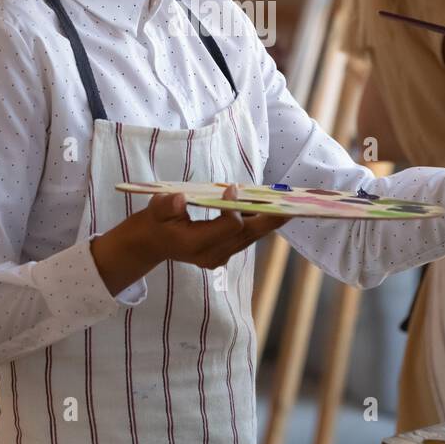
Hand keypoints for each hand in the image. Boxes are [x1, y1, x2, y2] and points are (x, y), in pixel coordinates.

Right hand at [90, 186, 289, 295]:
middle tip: (291, 204)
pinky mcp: (226, 251)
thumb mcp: (155, 211)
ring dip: (270, 220)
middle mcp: (213, 254)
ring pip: (252, 236)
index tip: (232, 187)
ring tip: (290, 204)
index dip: (233, 206)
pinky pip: (248, 236)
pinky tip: (273, 207)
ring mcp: (221, 255)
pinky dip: (261, 222)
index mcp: (195, 245)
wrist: (153, 243)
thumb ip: (166, 206)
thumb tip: (179, 199)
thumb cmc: (155, 222)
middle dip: (269, 218)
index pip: (228, 226)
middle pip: (248, 234)